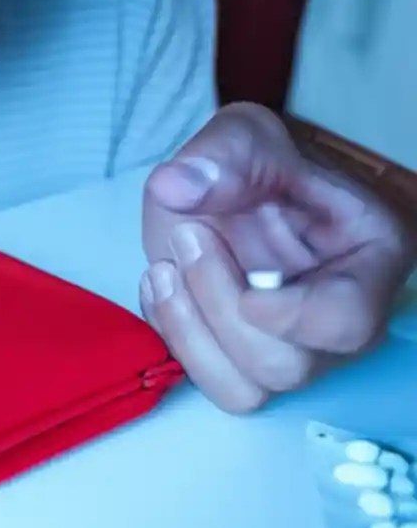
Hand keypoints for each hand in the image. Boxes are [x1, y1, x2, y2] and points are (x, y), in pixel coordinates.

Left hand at [139, 102, 414, 412]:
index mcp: (368, 260)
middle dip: (219, 305)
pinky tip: (160, 281)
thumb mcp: (243, 137)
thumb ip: (221, 156)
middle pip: (286, 367)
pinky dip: (169, 333)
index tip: (247, 276)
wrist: (228, 186)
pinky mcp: (235, 354)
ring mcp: (286, 345)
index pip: (348, 322)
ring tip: (164, 267)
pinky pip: (202, 377)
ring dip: (189, 331)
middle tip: (188, 237)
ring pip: (242, 391)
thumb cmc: (256, 164)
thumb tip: (176, 187)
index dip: (287, 315)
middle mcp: (336, 320)